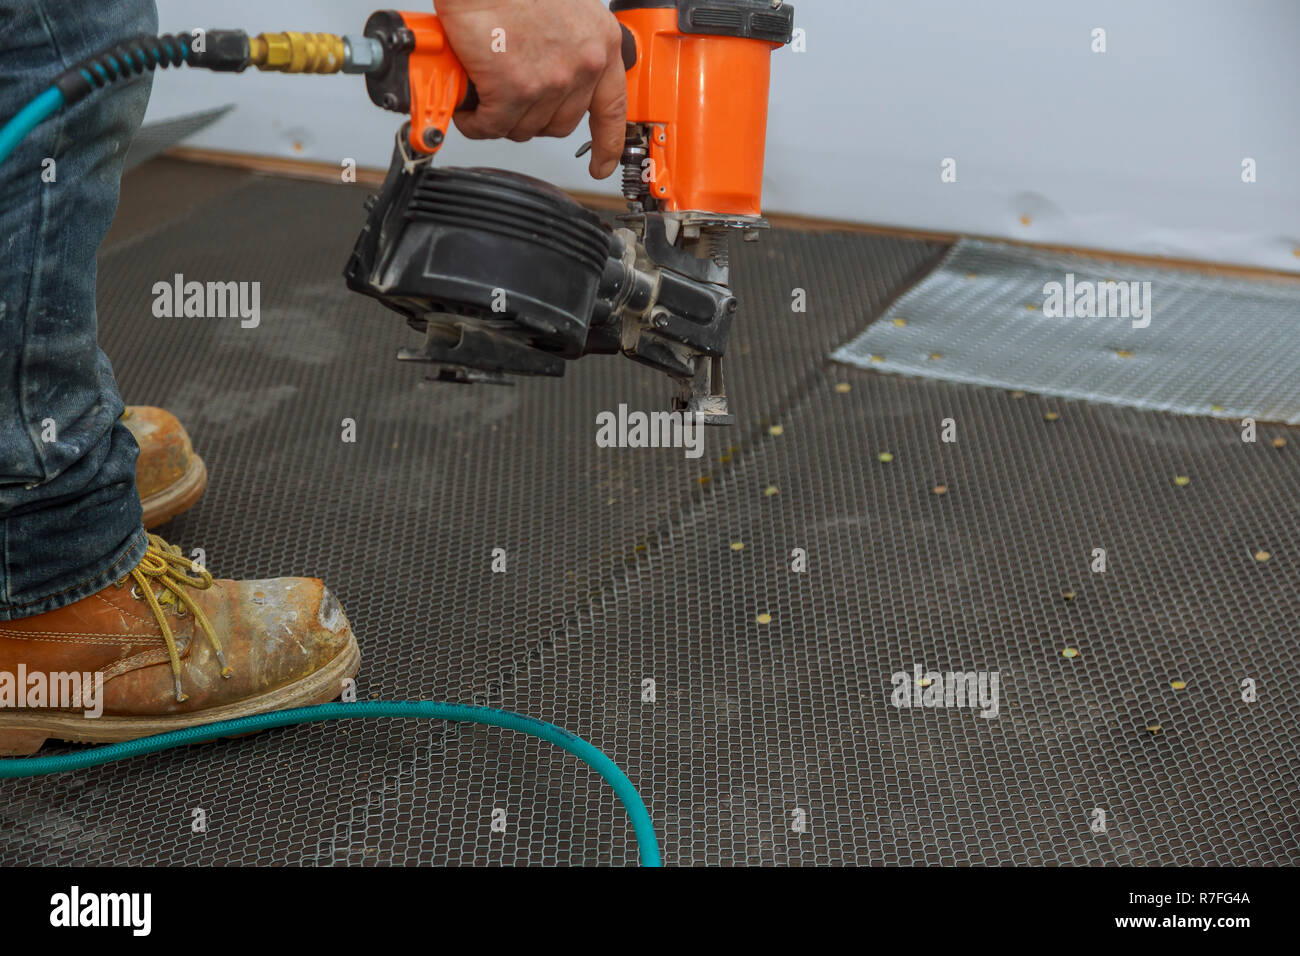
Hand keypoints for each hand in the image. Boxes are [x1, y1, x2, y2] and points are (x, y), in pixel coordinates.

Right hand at [436, 0, 627, 178]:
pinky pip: (492, 126)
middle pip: (559, 124)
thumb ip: (568, 48)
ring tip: (483, 94)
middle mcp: (582, 65)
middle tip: (507, 99)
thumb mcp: (563, 11)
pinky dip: (474, 121)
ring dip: (499, 118)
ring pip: (524, 128)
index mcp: (600, 44)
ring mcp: (550, 81)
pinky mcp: (514, 90)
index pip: (613, 108)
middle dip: (530, 118)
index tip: (601, 164)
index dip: (608, 143)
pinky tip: (467, 106)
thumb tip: (552, 80)